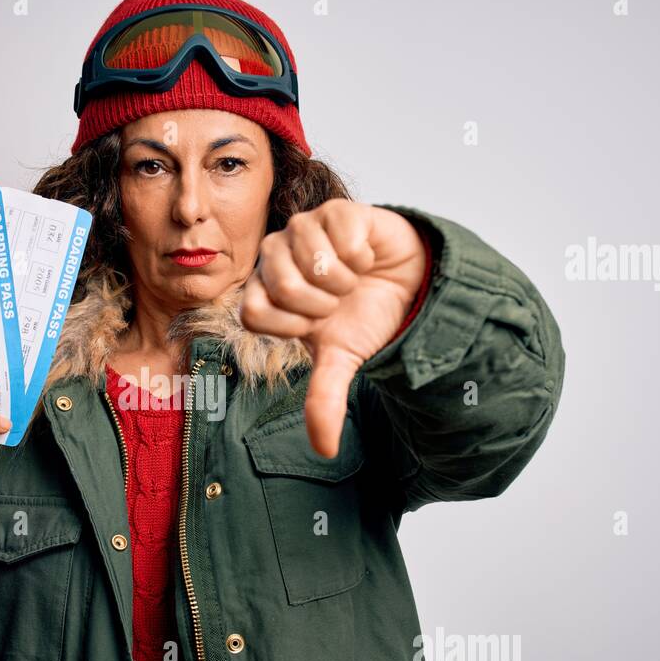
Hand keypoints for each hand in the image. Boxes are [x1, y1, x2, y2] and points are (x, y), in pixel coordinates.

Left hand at [240, 200, 428, 457]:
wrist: (408, 286)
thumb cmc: (364, 316)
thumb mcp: (342, 360)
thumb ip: (324, 399)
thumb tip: (324, 450)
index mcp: (265, 291)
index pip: (252, 311)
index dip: (291, 325)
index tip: (316, 324)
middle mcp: (276, 256)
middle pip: (278, 284)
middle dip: (320, 303)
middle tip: (338, 301)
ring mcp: (304, 228)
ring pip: (309, 257)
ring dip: (342, 279)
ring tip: (352, 279)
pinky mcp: (336, 210)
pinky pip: (340, 233)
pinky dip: (361, 254)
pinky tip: (366, 257)